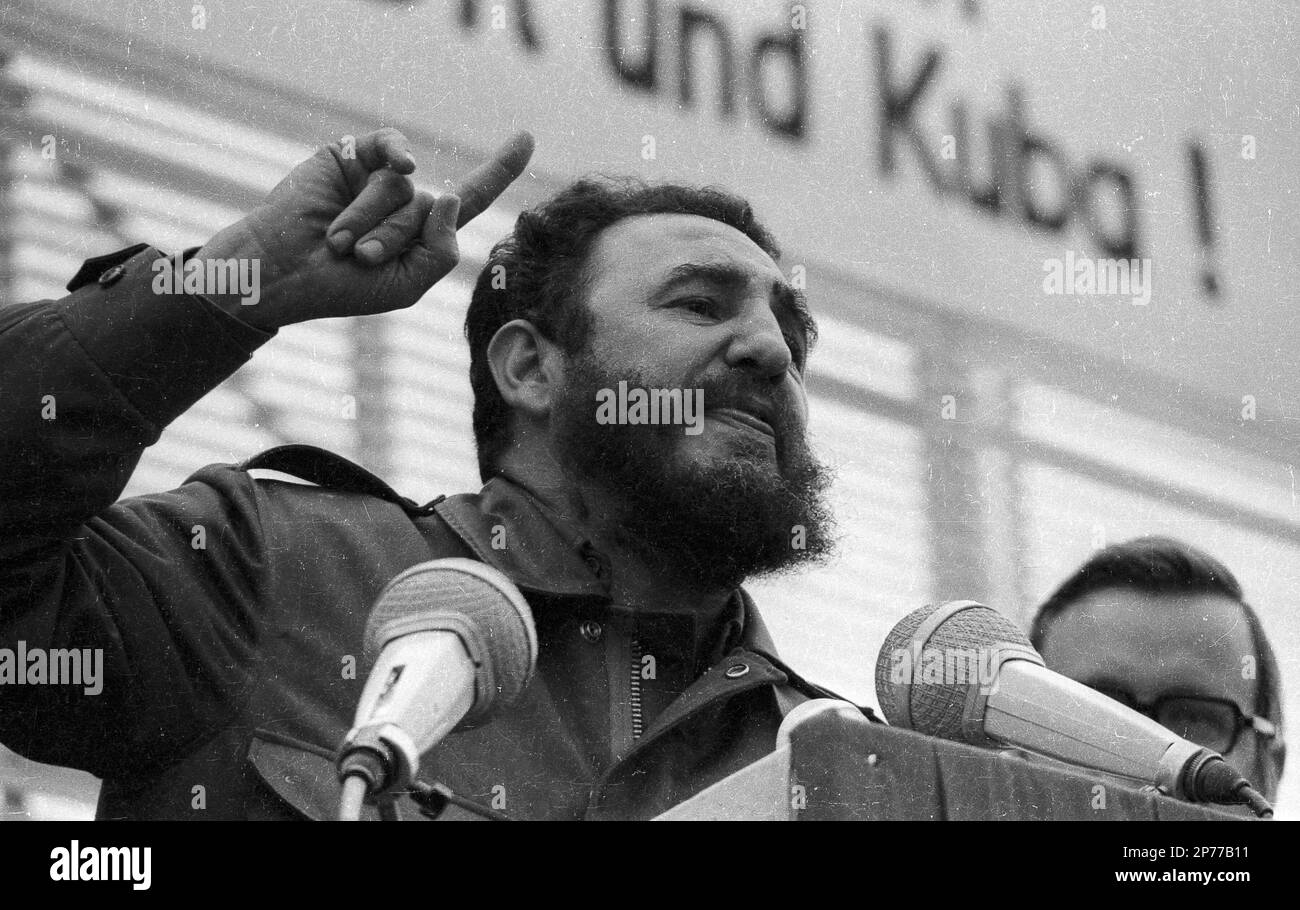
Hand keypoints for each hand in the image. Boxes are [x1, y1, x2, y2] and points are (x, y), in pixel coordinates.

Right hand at [195, 128, 533, 330]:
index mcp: (423, 232)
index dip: (498, 170)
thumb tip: (451, 196)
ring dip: (371, 222)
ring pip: (404, 188)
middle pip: (432, 209)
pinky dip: (396, 154)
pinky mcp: (352, 157)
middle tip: (358, 258)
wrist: (284, 272)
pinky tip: (401, 165)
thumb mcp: (407, 285)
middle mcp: (406, 201)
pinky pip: (391, 148)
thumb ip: (441, 251)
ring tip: (339, 242)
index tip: (526, 139)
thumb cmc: (342, 287)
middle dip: (395, 240)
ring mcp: (379, 177)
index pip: (470, 199)